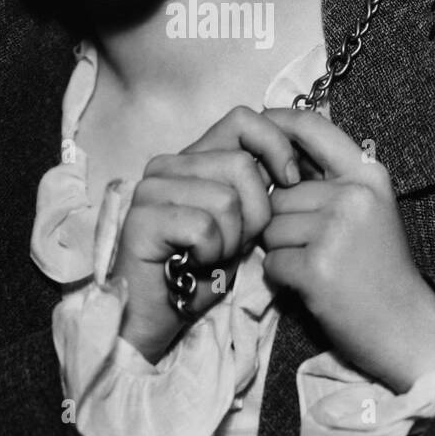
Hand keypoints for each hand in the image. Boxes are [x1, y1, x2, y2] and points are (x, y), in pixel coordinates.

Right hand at [111, 107, 300, 362]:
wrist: (160, 315)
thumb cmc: (204, 269)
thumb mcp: (242, 222)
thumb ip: (257, 186)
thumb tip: (293, 163)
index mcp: (193, 157)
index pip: (243, 120)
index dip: (275, 146)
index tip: (290, 180)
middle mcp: (168, 164)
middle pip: (242, 165)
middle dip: (255, 213)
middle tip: (235, 243)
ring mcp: (150, 189)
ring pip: (226, 199)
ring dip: (232, 240)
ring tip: (211, 256)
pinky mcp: (141, 219)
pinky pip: (203, 228)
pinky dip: (211, 255)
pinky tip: (193, 264)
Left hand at [259, 108, 434, 391]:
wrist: (410, 329)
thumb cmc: (381, 269)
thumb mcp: (367, 208)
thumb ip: (328, 180)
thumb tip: (272, 150)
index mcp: (368, 174)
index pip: (312, 125)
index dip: (276, 123)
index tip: (258, 127)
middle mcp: (354, 195)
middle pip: (279, 194)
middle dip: (282, 222)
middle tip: (318, 249)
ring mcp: (336, 230)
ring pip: (270, 229)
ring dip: (282, 252)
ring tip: (319, 267)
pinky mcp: (318, 267)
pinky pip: (272, 263)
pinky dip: (283, 280)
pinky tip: (313, 288)